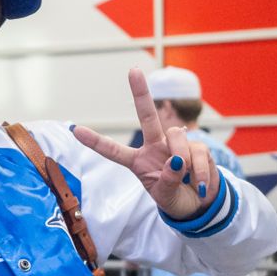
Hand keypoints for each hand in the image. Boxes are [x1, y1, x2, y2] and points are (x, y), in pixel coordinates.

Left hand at [72, 68, 215, 219]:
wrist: (201, 204)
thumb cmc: (175, 198)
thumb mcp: (165, 197)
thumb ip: (167, 181)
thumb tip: (176, 161)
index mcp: (139, 161)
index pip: (114, 151)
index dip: (96, 142)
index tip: (76, 130)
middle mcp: (156, 147)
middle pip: (147, 116)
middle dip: (141, 93)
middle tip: (133, 71)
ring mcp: (176, 145)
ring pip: (175, 137)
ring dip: (183, 161)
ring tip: (188, 180)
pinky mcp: (197, 147)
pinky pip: (197, 154)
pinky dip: (200, 173)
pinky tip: (200, 185)